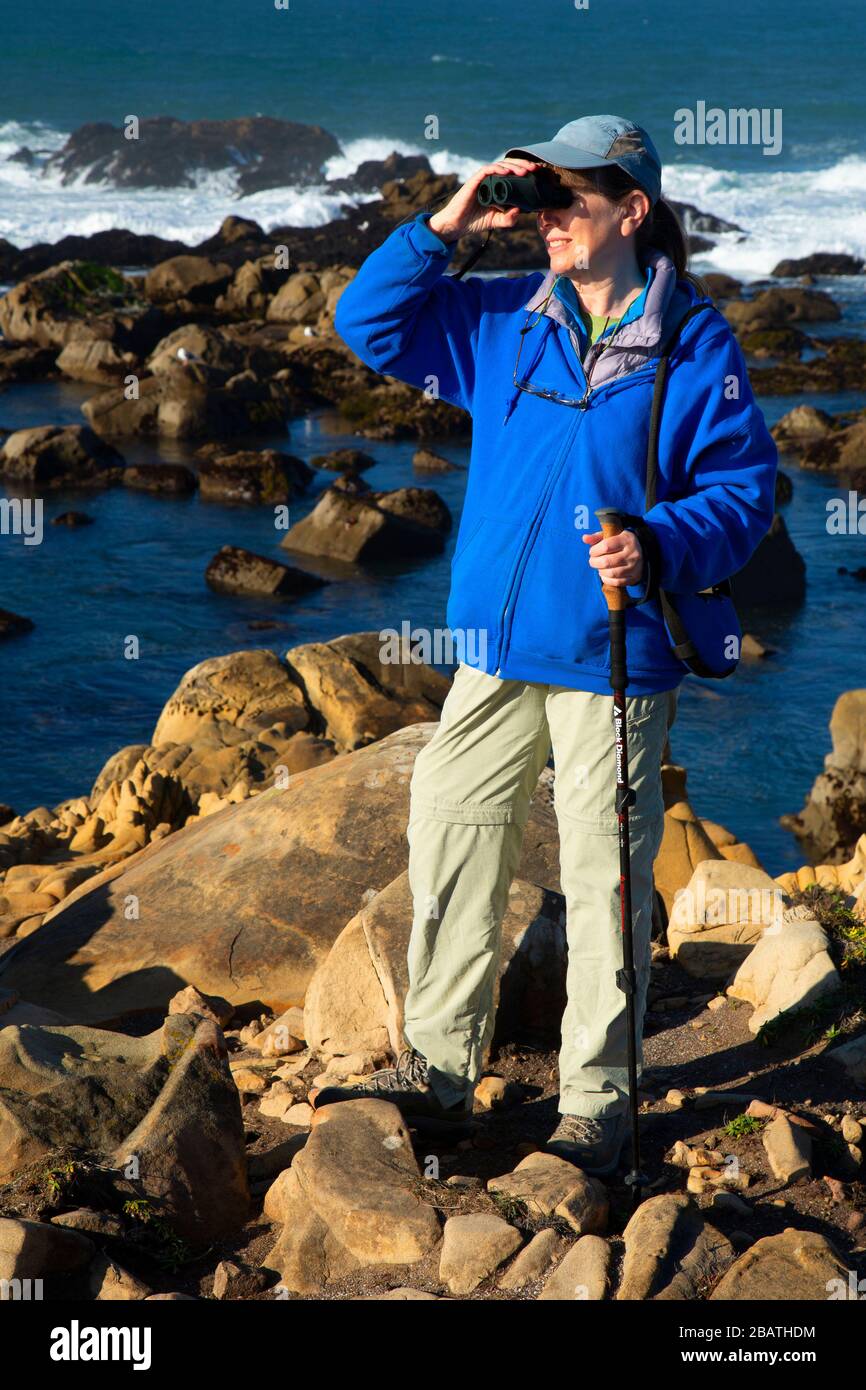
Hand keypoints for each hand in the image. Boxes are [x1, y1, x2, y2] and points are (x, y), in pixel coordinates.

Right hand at [427, 157, 541, 242]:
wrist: (456, 225)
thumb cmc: (474, 221)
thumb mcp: (496, 221)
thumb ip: (508, 219)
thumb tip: (521, 210)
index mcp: (496, 186)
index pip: (512, 173)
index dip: (524, 170)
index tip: (537, 173)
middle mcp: (490, 179)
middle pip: (508, 165)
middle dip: (523, 164)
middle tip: (535, 169)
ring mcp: (482, 179)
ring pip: (499, 165)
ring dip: (513, 166)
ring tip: (525, 171)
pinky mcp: (474, 181)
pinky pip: (487, 170)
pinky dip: (498, 169)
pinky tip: (507, 172)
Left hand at [583, 529, 643, 586]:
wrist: (642, 552)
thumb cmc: (621, 543)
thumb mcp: (611, 536)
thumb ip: (597, 537)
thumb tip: (584, 538)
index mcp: (626, 540)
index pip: (606, 546)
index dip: (594, 550)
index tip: (592, 551)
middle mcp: (632, 553)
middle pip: (607, 562)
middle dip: (594, 562)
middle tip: (592, 561)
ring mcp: (634, 567)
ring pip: (611, 573)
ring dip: (600, 571)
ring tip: (599, 567)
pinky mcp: (634, 577)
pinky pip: (617, 582)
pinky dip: (607, 579)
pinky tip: (604, 574)